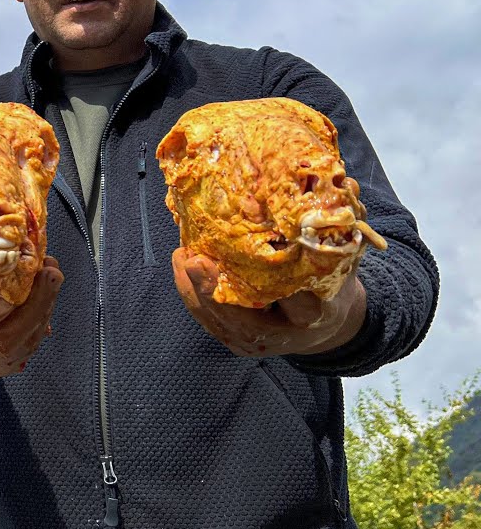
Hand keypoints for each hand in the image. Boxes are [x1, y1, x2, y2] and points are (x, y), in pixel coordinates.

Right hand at [0, 215, 63, 376]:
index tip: (4, 300)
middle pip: (2, 340)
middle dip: (31, 307)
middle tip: (49, 272)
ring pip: (22, 343)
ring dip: (44, 308)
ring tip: (53, 273)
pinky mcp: (6, 365)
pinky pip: (30, 344)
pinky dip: (43, 317)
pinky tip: (50, 289)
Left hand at [172, 247, 366, 356]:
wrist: (325, 329)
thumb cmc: (330, 285)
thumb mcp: (343, 260)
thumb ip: (338, 229)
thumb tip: (346, 185)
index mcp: (318, 315)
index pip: (300, 303)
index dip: (277, 282)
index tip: (257, 257)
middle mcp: (285, 335)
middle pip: (245, 318)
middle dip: (216, 288)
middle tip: (195, 258)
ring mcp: (258, 343)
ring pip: (219, 319)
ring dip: (195, 287)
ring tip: (183, 254)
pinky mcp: (237, 343)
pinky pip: (208, 320)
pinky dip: (192, 293)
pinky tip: (183, 266)